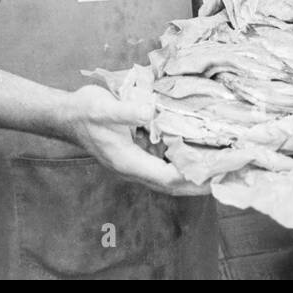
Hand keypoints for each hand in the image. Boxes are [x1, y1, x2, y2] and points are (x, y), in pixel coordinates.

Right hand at [62, 85, 209, 196]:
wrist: (67, 114)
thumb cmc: (85, 111)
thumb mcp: (103, 107)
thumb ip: (127, 111)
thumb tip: (150, 111)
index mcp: (127, 162)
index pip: (166, 178)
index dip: (191, 177)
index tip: (215, 172)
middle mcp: (133, 168)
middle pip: (171, 185)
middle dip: (198, 183)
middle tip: (225, 176)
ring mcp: (134, 163)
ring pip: (167, 178)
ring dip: (191, 176)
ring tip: (217, 168)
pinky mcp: (135, 155)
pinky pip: (162, 166)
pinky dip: (180, 163)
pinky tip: (194, 152)